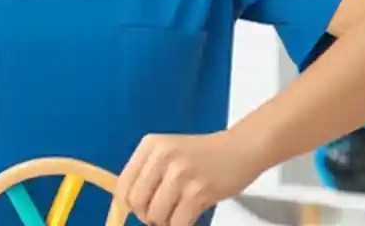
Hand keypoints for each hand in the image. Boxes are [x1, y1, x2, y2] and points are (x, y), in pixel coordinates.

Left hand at [115, 131, 264, 225]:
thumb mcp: (169, 152)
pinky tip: (188, 217)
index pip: (124, 184)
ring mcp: (181, 174)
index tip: (140, 209)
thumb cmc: (202, 155)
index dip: (128, 204)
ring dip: (164, 222)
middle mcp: (163, 157)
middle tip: (161, 213)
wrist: (240, 148)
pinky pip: (177, 223)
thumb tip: (127, 205)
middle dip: (147, 215)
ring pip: (156, 215)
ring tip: (177, 213)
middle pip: (137, 202)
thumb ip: (148, 172)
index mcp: (151, 145)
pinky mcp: (199, 192)